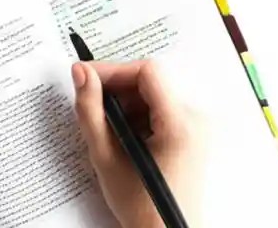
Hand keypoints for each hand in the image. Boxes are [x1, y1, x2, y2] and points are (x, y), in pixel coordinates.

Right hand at [72, 60, 206, 227]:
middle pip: (151, 81)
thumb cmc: (142, 207)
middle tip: (93, 109)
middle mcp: (195, 119)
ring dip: (127, 105)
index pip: (147, 72)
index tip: (87, 78)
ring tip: (109, 132)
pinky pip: (162, 110)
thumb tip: (81, 74)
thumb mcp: (106, 157)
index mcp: (180, 123)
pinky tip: (126, 139)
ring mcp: (196, 127)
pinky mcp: (192, 134)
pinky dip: (139, 116)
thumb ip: (90, 111)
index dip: (113, 70)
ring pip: (154, 94)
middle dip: (118, 90)